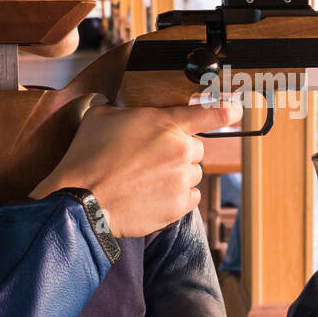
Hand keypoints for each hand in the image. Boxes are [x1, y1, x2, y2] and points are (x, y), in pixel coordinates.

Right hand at [31, 102, 242, 237]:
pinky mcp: (178, 206)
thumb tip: (132, 111)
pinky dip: (177, 197)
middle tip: (152, 158)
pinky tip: (153, 195)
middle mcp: (181, 150)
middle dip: (179, 151)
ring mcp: (181, 180)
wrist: (81, 200)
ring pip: (192, 173)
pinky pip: (190, 197)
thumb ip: (128, 110)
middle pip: (196, 148)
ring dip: (177, 175)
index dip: (228, 111)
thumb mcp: (103, 116)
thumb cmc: (88, 157)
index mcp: (166, 123)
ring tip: (147, 179)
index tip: (237, 110)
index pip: (212, 113)